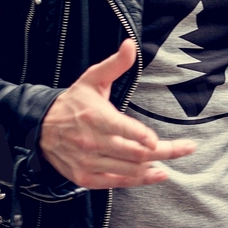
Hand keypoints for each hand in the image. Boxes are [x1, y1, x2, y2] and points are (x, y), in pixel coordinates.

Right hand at [39, 40, 194, 188]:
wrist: (41, 128)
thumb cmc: (72, 102)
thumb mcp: (91, 79)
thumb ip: (115, 64)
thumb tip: (130, 45)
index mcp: (94, 117)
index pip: (122, 129)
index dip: (142, 137)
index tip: (157, 139)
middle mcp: (91, 142)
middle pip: (135, 153)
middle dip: (165, 151)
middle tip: (187, 148)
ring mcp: (88, 162)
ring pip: (130, 170)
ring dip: (155, 166)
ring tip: (172, 158)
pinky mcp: (85, 177)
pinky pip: (117, 182)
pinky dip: (139, 180)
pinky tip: (156, 174)